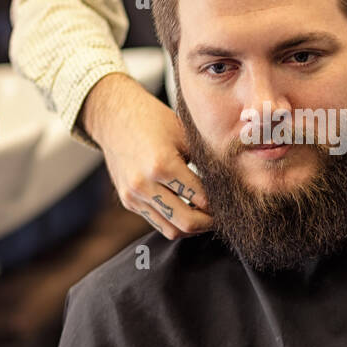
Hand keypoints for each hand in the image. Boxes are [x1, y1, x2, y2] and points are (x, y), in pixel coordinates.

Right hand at [79, 74, 213, 240]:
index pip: (201, 198)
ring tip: (207, 216)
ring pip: (171, 229)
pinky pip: (157, 222)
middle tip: (223, 216)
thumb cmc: (153, 120)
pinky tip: (188, 211)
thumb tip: (229, 185)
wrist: (114, 117)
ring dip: (193, 227)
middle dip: (209, 223)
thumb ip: (205, 162)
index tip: (232, 202)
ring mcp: (134, 196)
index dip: (220, 203)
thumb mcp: (185, 135)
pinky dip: (175, 222)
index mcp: (163, 165)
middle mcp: (145, 184)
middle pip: (186, 222)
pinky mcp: (128, 201)